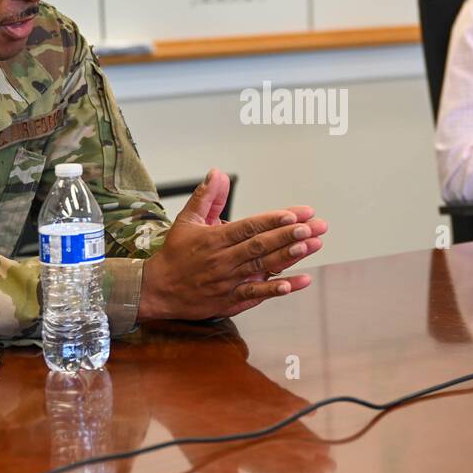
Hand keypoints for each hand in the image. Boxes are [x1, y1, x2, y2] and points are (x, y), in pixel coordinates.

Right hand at [139, 169, 327, 321]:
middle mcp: (223, 260)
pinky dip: (278, 288)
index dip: (273, 220)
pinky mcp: (230, 300)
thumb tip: (217, 172)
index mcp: (214, 239)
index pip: (249, 227)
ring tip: (313, 245)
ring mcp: (228, 281)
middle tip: (315, 226)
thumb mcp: (186, 221)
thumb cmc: (174, 254)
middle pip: (261, 246)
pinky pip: (257, 293)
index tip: (296, 213)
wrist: (156, 291)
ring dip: (290, 257)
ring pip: (263, 267)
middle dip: (290, 235)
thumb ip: (206, 197)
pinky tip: (300, 281)